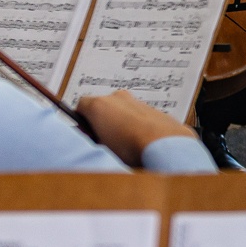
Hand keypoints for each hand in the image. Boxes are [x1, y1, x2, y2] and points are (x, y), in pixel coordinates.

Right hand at [77, 90, 195, 166]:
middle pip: (102, 106)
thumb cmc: (130, 148)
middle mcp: (117, 98)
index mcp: (99, 105)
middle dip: (102, 121)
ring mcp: (136, 101)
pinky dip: (136, 124)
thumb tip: (91, 134)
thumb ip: (92, 136)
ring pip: (121, 110)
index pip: (81, 105)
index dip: (82, 121)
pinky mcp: (152, 108)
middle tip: (105, 141)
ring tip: (125, 144)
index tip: (86, 133)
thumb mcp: (101, 147)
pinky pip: (138, 115)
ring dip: (120, 123)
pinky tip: (140, 141)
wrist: (164, 145)